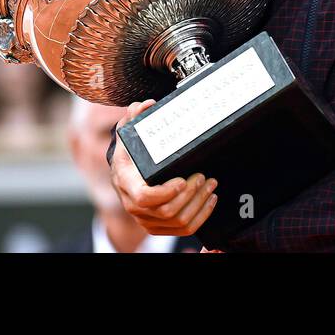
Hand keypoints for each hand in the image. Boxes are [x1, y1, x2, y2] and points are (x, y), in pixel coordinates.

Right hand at [110, 99, 218, 235]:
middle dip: (190, 194)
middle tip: (203, 177)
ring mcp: (146, 218)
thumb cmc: (129, 155)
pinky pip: (183, 229)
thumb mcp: (128, 135)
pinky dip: (201, 216)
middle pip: (165, 211)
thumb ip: (134, 118)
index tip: (182, 180)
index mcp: (126, 183)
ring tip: (210, 184)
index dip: (165, 192)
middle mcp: (134, 205)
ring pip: (177, 221)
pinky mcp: (158, 226)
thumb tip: (144, 105)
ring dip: (199, 203)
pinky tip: (210, 200)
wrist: (123, 175)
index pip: (143, 197)